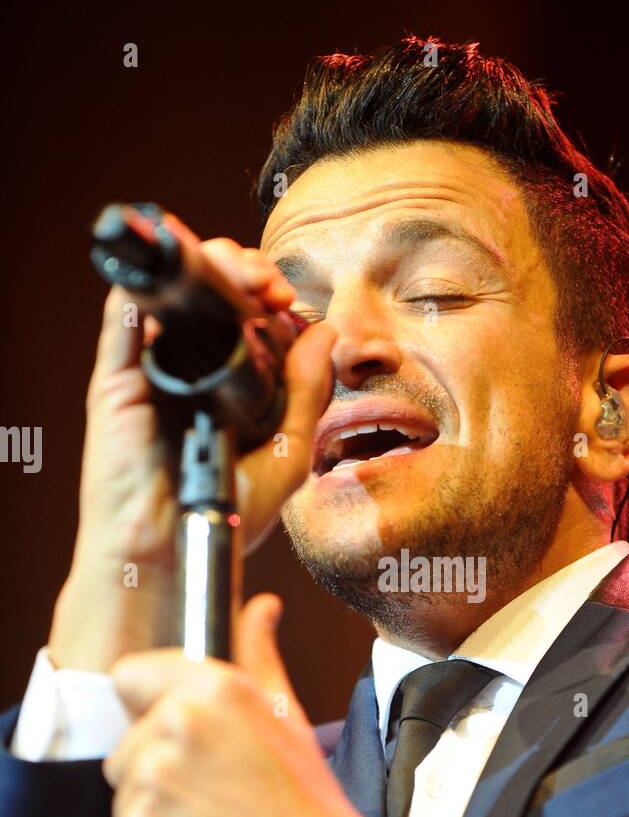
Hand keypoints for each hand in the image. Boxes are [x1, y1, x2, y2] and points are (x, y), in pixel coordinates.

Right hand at [49, 240, 336, 671]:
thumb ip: (306, 394)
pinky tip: (193, 279)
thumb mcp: (287, 453)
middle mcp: (189, 367)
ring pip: (174, 288)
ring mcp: (152, 367)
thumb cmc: (223, 515)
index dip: (267, 292)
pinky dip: (156, 280)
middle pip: (210, 288)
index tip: (289, 303)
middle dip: (246, 269)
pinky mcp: (118, 375)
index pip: (244, 312)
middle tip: (272, 290)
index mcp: (227, 381)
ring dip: (211, 263)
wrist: (170, 553)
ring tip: (246, 282)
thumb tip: (324, 331)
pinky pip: (125, 310)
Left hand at [102, 593, 404, 816]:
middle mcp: (173, 731)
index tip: (181, 736)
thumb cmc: (307, 797)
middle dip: (156, 773)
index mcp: (209, 691)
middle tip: (214, 795)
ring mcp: (151, 791)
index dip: (150, 707)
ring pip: (124, 802)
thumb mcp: (285, 714)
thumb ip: (258, 654)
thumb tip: (260, 605)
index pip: (128, 677)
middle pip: (124, 750)